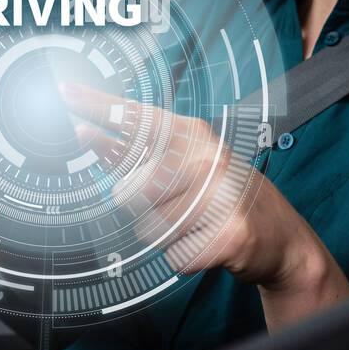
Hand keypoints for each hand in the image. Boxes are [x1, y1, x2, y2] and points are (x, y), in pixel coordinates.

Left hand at [59, 81, 343, 294]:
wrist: (283, 237)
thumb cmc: (227, 199)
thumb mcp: (192, 165)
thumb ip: (146, 156)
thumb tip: (91, 141)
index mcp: (194, 136)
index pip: (137, 118)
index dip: (99, 106)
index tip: (65, 92)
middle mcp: (206, 157)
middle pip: (130, 191)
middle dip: (144, 211)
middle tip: (178, 208)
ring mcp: (219, 194)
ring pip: (149, 229)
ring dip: (165, 236)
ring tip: (197, 224)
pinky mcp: (227, 234)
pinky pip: (174, 255)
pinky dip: (185, 257)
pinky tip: (208, 243)